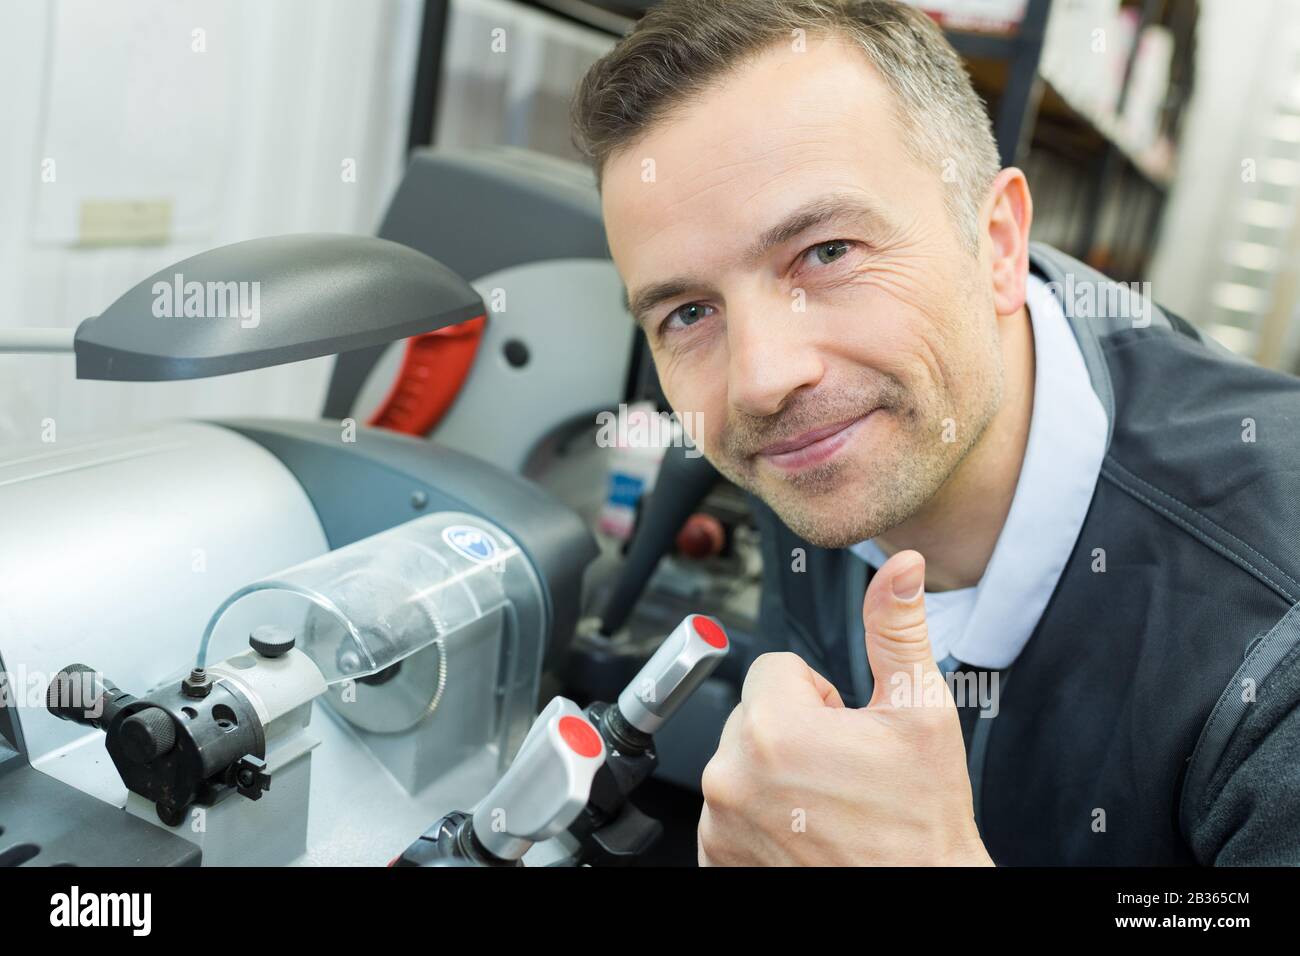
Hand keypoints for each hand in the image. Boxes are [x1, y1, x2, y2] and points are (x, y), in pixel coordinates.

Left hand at [697, 550, 992, 865]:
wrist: (921, 895)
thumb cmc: (923, 823)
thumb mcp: (920, 712)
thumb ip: (896, 629)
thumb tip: (900, 569)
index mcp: (774, 727)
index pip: (775, 669)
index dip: (820, 696)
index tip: (847, 731)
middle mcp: (732, 776)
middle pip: (753, 716)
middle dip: (794, 733)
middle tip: (843, 773)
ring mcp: (720, 823)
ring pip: (740, 764)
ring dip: (774, 776)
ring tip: (828, 807)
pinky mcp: (717, 859)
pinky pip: (728, 812)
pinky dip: (758, 819)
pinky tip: (804, 834)